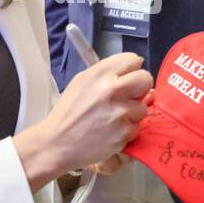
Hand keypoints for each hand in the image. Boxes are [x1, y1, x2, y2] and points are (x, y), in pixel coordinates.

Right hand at [14, 53, 151, 188]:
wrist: (58, 143)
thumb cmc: (69, 113)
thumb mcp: (81, 82)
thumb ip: (107, 74)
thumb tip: (136, 69)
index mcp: (99, 73)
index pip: (132, 60)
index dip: (131, 70)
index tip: (126, 78)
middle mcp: (111, 89)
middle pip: (145, 79)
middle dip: (140, 88)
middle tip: (129, 97)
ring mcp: (120, 111)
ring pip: (143, 106)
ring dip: (132, 113)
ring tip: (112, 118)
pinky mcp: (124, 132)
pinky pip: (136, 127)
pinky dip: (126, 130)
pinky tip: (111, 131)